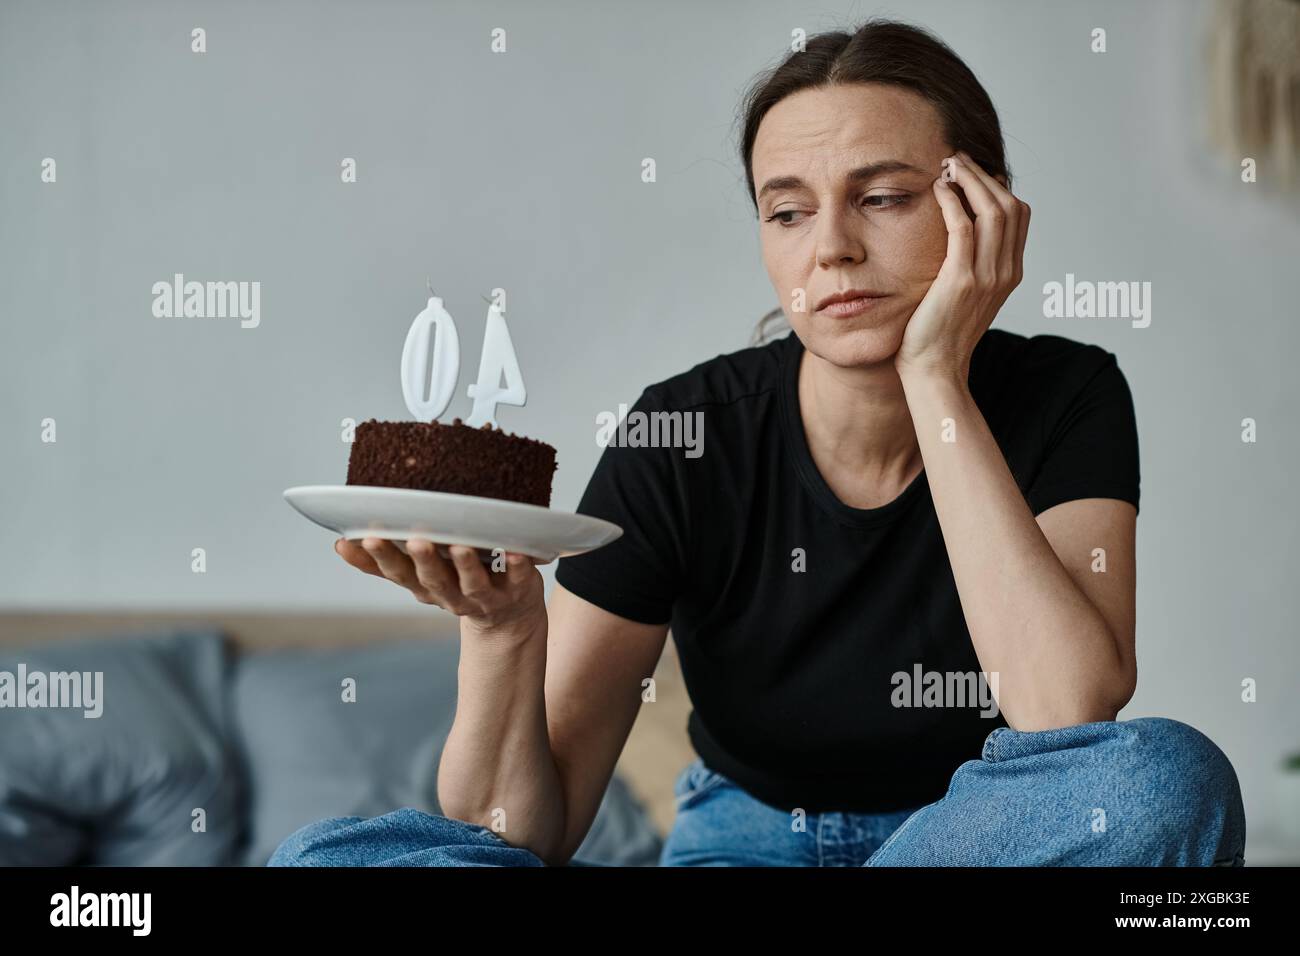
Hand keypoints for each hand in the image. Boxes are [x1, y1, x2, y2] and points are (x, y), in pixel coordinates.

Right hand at [335, 537, 549, 636]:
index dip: (379, 560)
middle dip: (423, 562)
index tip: (364, 538)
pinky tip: (517, 553)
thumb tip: (340, 542)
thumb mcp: (418, 576)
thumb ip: (383, 563)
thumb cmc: (456, 582)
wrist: (509, 618)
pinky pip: (519, 579)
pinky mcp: (518, 591)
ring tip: (460, 547)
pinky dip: (519, 567)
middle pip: (433, 580)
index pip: (397, 573)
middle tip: (415, 540)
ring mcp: (485, 596)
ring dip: (466, 566)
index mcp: (424, 587)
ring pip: (473, 584)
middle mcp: (451, 595)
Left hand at [894, 150, 1029, 382]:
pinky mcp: (961, 281)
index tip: (971, 172)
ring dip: (970, 181)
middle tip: (956, 159)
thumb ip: (973, 264)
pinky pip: (962, 228)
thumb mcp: (967, 293)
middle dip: (983, 176)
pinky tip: (938, 190)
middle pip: (1009, 206)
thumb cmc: (941, 332)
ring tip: (948, 166)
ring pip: (992, 211)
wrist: (935, 368)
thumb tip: (962, 231)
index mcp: (1011, 273)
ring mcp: (987, 276)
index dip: (998, 187)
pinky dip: (952, 203)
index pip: (1018, 215)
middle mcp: (1005, 272)